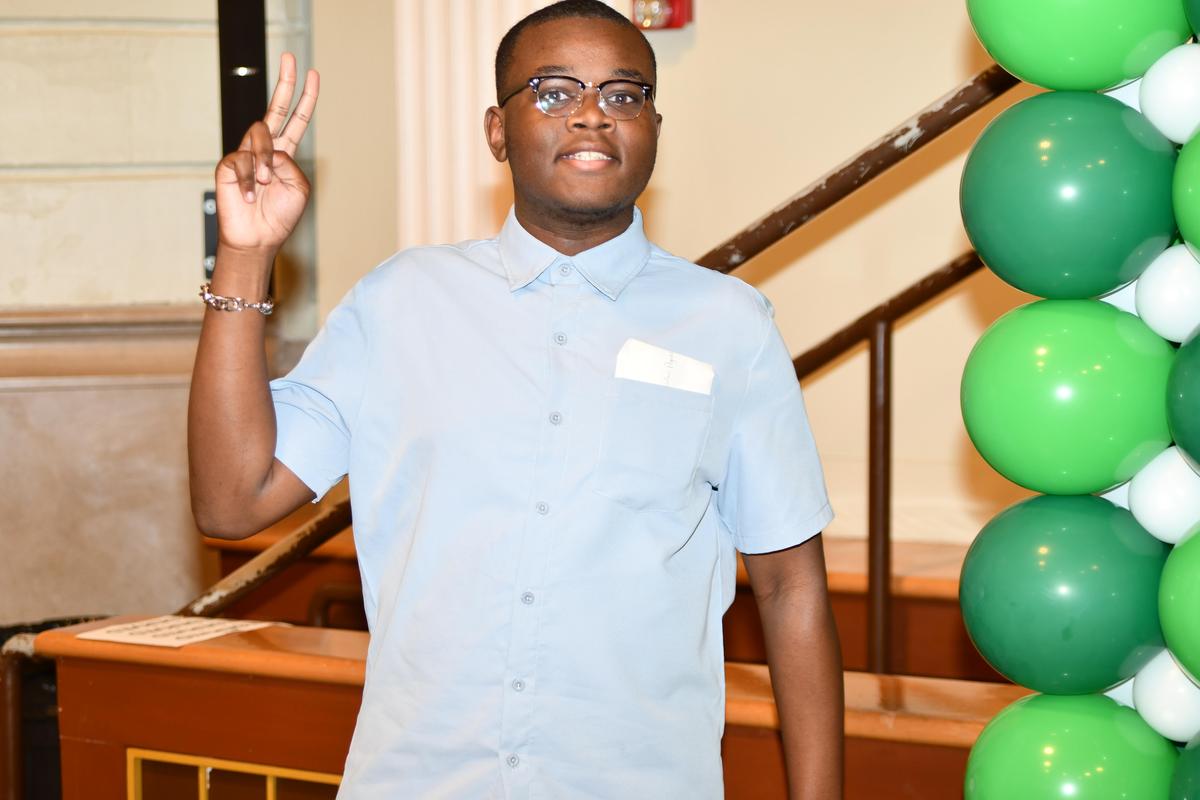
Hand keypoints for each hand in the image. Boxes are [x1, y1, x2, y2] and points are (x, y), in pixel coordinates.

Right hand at [215, 52, 318, 256]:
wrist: (257, 237)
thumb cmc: (279, 216)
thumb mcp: (298, 187)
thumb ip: (290, 163)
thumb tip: (271, 149)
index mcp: (285, 153)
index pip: (296, 119)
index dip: (305, 98)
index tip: (313, 75)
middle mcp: (265, 148)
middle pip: (275, 108)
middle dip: (285, 82)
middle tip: (291, 58)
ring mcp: (245, 154)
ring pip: (260, 135)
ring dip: (266, 161)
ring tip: (265, 184)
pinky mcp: (228, 164)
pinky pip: (242, 161)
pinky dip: (250, 181)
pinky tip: (249, 197)